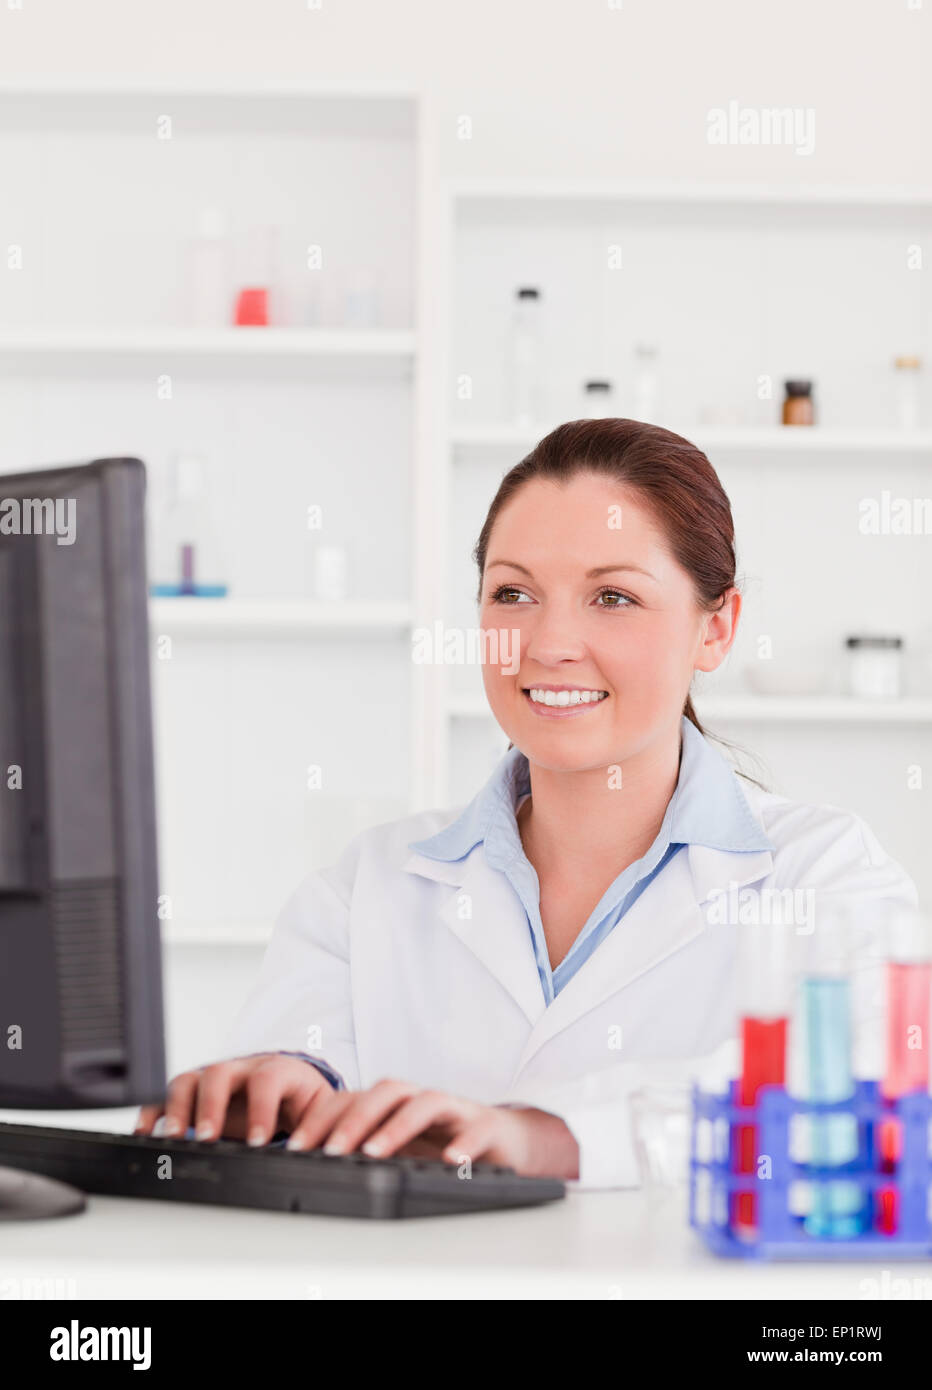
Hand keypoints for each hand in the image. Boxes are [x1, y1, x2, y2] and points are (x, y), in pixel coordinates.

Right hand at [133, 1054, 332, 1145]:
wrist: (292, 1085)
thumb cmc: (304, 1100)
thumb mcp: (320, 1111)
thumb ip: (317, 1130)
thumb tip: (318, 1157)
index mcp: (278, 1070)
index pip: (268, 1079)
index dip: (261, 1108)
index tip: (258, 1141)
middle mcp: (242, 1070)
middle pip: (220, 1073)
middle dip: (211, 1105)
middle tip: (209, 1137)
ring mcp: (215, 1079)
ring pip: (189, 1081)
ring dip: (178, 1109)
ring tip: (174, 1139)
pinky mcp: (195, 1093)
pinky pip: (167, 1096)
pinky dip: (154, 1112)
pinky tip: (147, 1134)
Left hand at [283, 1078, 579, 1179]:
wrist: (505, 1143)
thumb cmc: (444, 1145)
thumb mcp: (398, 1149)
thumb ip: (363, 1151)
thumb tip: (311, 1170)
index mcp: (395, 1104)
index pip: (355, 1098)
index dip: (323, 1119)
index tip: (296, 1149)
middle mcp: (421, 1099)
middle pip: (386, 1092)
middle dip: (354, 1120)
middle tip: (329, 1152)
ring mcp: (455, 1109)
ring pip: (425, 1102)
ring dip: (397, 1126)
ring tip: (374, 1153)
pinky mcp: (488, 1126)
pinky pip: (477, 1128)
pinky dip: (463, 1143)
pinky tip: (450, 1160)